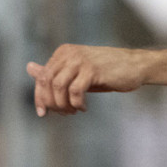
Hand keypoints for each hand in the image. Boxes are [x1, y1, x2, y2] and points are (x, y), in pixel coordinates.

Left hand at [26, 44, 146, 116]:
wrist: (136, 66)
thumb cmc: (108, 70)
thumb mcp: (78, 72)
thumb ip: (55, 71)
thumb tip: (29, 67)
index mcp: (63, 52)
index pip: (42, 76)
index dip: (39, 96)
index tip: (43, 113)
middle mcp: (69, 53)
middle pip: (47, 81)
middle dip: (51, 102)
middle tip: (63, 113)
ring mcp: (81, 60)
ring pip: (58, 86)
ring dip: (63, 104)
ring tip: (73, 111)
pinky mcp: (93, 70)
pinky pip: (75, 91)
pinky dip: (77, 103)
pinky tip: (84, 108)